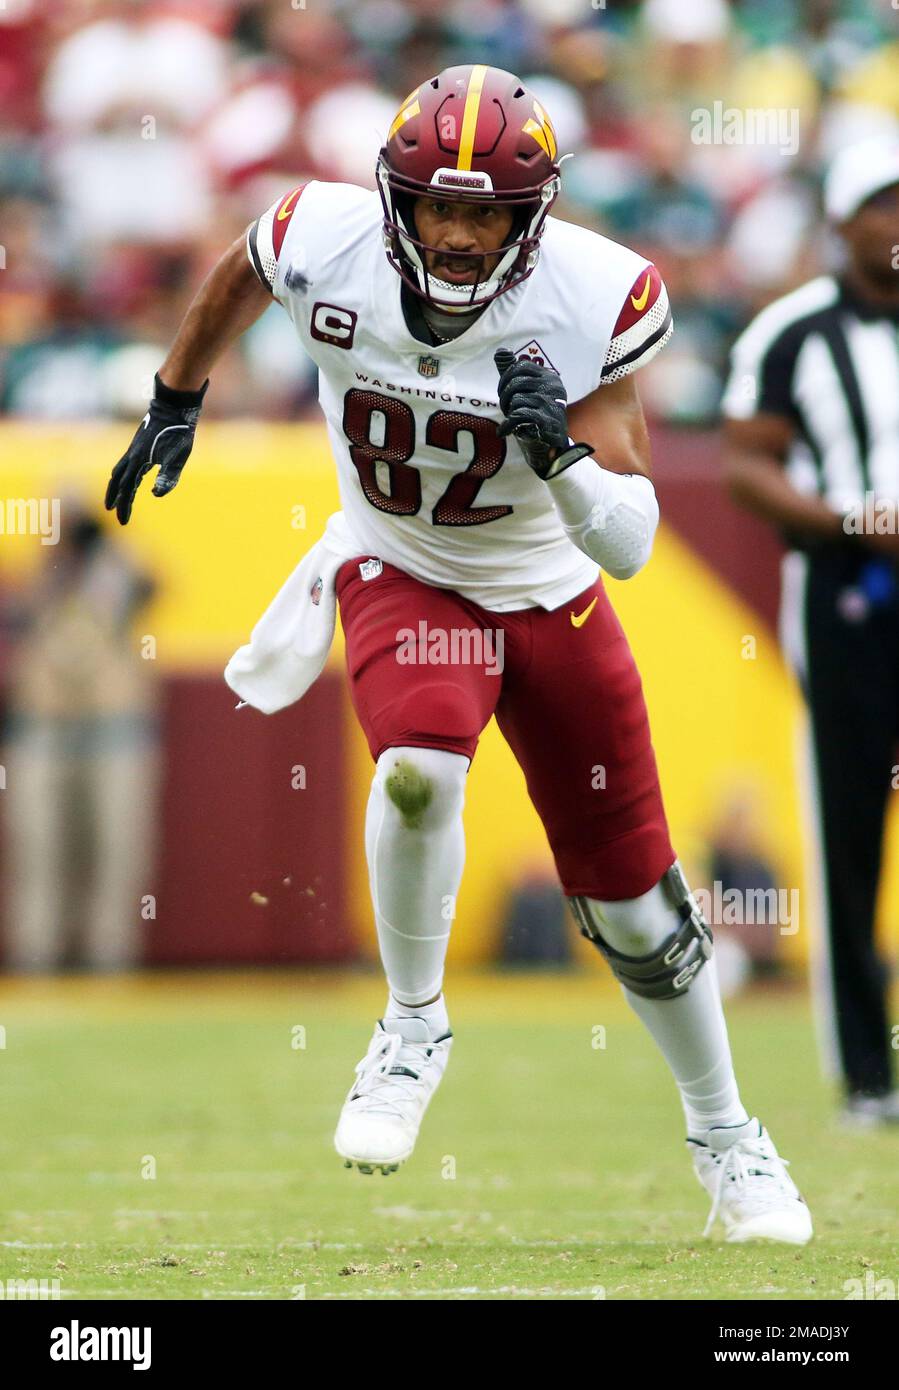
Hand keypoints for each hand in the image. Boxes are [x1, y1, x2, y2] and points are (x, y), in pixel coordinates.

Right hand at [105, 373, 207, 524]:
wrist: (174, 406)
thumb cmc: (178, 431)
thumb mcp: (178, 456)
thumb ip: (168, 475)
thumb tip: (155, 494)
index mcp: (139, 460)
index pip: (128, 488)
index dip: (125, 505)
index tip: (123, 521)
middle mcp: (132, 455)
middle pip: (117, 481)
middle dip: (115, 498)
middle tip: (113, 513)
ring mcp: (134, 449)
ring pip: (118, 472)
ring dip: (115, 487)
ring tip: (114, 500)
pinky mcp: (139, 446)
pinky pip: (125, 465)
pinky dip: (123, 476)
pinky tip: (130, 481)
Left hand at [494, 349, 591, 480]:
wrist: (549, 445)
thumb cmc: (536, 414)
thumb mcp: (524, 391)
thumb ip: (512, 372)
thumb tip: (500, 351)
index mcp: (549, 377)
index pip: (520, 366)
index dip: (506, 378)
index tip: (503, 392)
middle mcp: (554, 387)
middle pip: (516, 383)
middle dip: (505, 397)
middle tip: (506, 409)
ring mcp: (552, 403)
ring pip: (517, 400)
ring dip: (509, 412)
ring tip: (512, 419)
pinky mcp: (548, 421)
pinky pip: (519, 415)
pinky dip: (508, 425)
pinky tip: (504, 431)